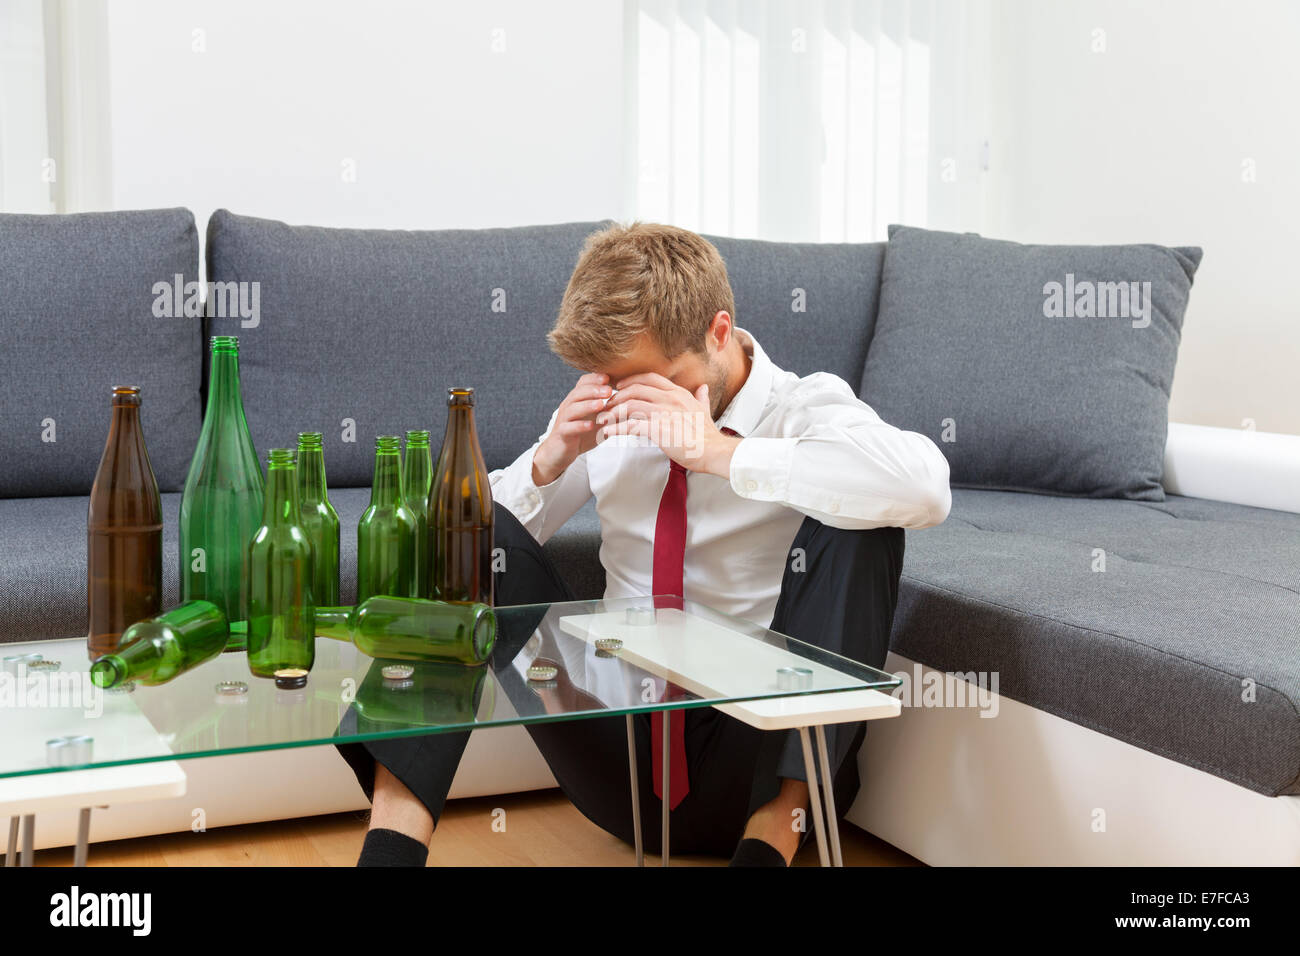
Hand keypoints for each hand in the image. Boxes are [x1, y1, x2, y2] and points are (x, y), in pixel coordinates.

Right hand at [532, 373, 612, 485]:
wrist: (560, 452)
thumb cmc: (582, 434)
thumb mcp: (599, 422)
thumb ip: (613, 413)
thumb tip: (634, 407)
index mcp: (577, 400)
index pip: (583, 383)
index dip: (595, 379)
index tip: (609, 377)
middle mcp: (569, 406)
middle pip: (578, 393)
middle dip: (594, 390)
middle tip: (609, 390)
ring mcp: (564, 420)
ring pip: (572, 408)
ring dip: (587, 405)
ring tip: (601, 404)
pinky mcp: (562, 434)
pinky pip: (568, 427)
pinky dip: (579, 426)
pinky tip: (590, 426)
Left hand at [596, 372, 740, 477]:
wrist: (714, 452)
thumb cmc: (708, 436)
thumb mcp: (704, 411)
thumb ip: (701, 398)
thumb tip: (704, 388)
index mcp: (679, 393)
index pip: (650, 378)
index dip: (632, 380)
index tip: (620, 387)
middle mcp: (670, 399)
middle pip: (635, 389)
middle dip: (617, 396)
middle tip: (607, 405)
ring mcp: (663, 413)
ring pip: (630, 405)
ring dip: (613, 412)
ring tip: (602, 420)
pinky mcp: (658, 429)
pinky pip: (630, 425)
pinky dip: (616, 428)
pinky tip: (608, 433)